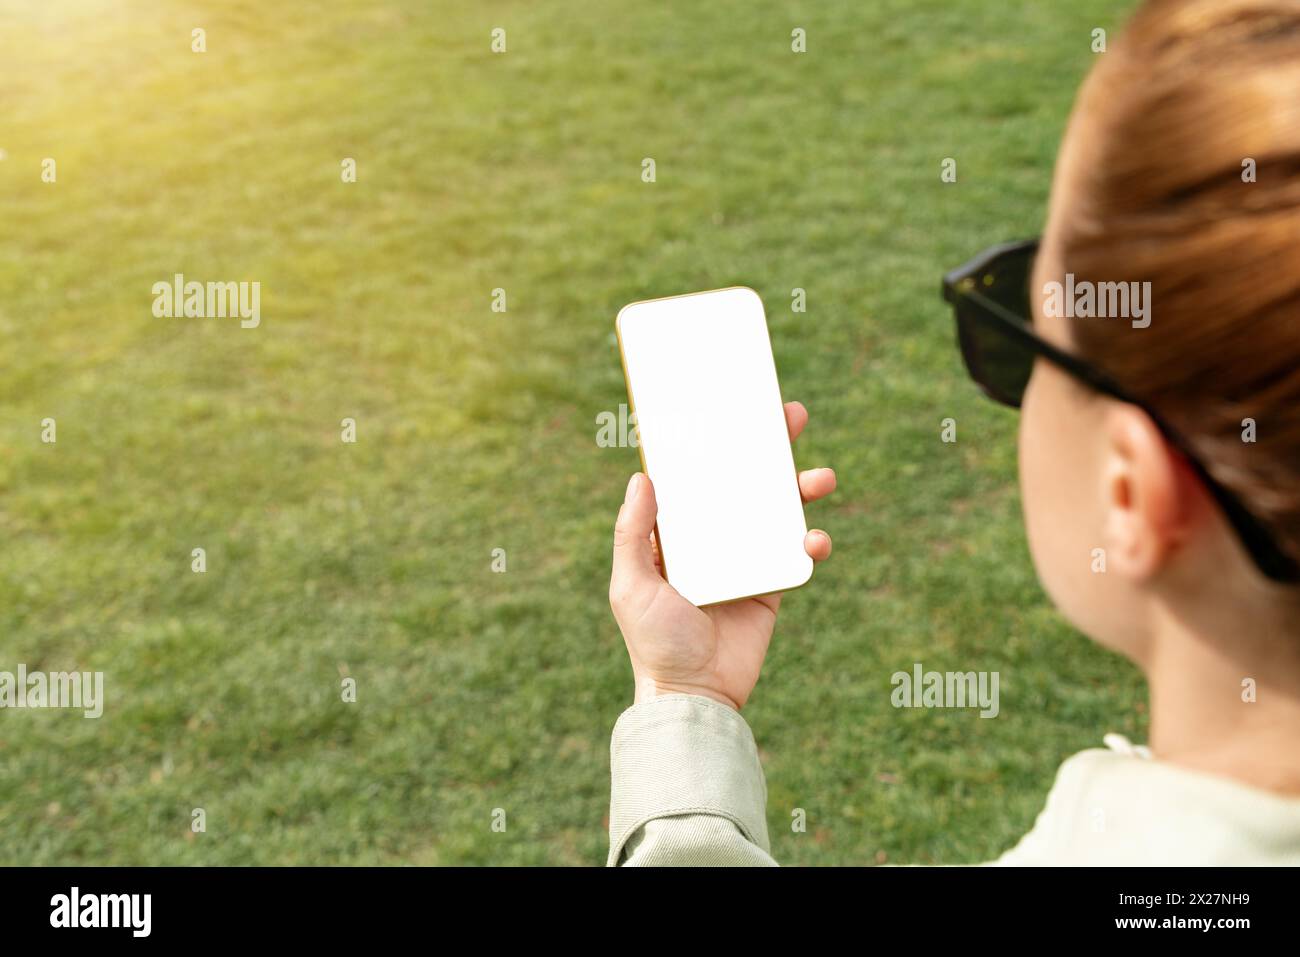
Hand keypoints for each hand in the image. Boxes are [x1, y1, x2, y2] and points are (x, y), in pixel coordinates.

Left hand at [608, 401, 834, 710]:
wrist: (694, 696)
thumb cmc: (654, 642)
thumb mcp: (631, 585)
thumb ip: (634, 533)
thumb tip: (642, 476)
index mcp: (677, 532)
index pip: (697, 476)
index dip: (713, 442)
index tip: (732, 408)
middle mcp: (713, 539)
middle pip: (744, 481)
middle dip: (769, 448)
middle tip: (789, 415)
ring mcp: (745, 559)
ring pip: (778, 510)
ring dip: (802, 487)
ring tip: (820, 476)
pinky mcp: (773, 586)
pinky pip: (797, 555)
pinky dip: (812, 543)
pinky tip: (815, 541)